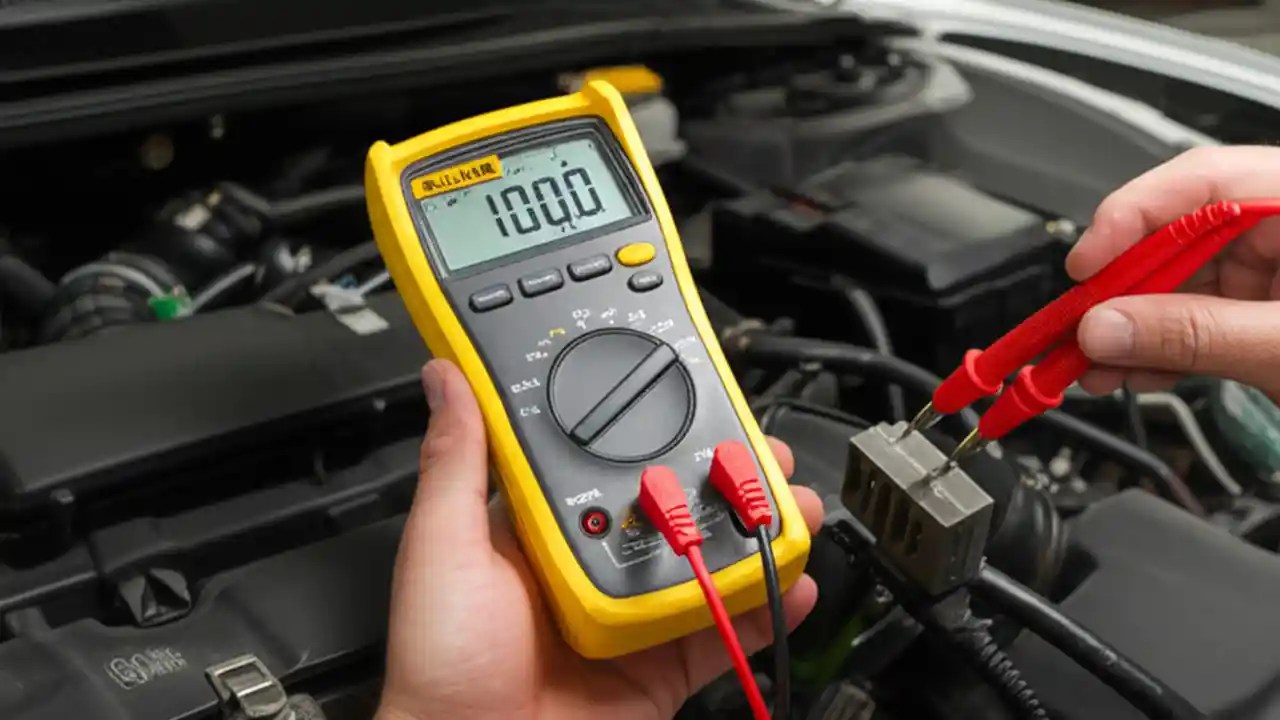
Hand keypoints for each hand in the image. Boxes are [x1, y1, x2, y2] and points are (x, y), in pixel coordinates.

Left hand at [377, 359, 823, 719]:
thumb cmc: (441, 663)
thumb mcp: (444, 545)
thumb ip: (458, 463)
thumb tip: (447, 380)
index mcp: (547, 529)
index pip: (612, 464)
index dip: (660, 434)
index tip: (698, 403)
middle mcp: (596, 565)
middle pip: (675, 510)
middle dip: (728, 479)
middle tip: (766, 456)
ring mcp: (634, 616)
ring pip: (710, 564)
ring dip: (759, 533)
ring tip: (794, 508)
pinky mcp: (663, 667)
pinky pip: (727, 635)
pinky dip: (768, 610)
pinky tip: (796, 584)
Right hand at [1068, 146, 1279, 403]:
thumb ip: (1194, 335)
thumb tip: (1107, 328)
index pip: (1206, 181)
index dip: (1134, 217)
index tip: (1088, 266)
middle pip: (1181, 237)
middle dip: (1120, 290)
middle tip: (1071, 325)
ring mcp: (1278, 273)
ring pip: (1180, 286)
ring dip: (1127, 330)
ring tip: (1086, 365)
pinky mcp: (1268, 315)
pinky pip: (1196, 320)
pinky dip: (1156, 350)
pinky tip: (1126, 373)